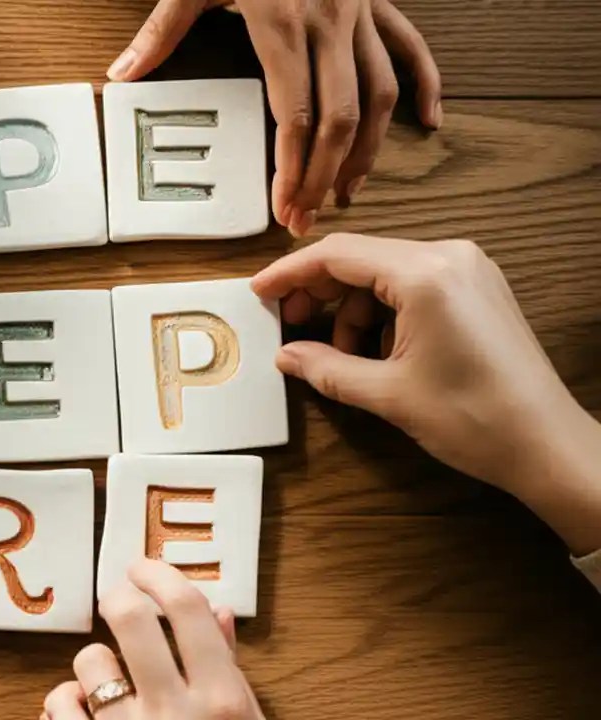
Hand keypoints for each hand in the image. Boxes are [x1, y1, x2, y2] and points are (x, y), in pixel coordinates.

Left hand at [43, 560, 263, 719]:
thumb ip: (229, 669)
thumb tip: (216, 611)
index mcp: (220, 702)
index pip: (186, 609)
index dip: (159, 575)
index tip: (144, 569)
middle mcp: (173, 714)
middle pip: (129, 618)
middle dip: (119, 597)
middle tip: (120, 599)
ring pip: (89, 662)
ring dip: (95, 666)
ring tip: (111, 685)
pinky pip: (57, 708)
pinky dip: (66, 705)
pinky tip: (84, 716)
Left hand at [108, 0, 440, 236]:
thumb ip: (161, 30)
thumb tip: (124, 74)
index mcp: (284, 24)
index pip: (295, 116)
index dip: (292, 170)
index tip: (285, 207)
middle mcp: (331, 23)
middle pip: (340, 119)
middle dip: (325, 175)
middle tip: (308, 217)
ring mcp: (360, 13)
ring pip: (380, 93)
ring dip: (369, 149)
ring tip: (349, 190)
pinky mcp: (378, 0)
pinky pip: (411, 46)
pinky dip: (425, 84)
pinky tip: (429, 121)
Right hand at [252, 233, 600, 554]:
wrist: (546, 444)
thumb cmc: (476, 418)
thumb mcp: (387, 393)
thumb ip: (326, 368)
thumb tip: (286, 355)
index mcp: (426, 274)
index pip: (338, 255)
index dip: (290, 273)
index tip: (259, 293)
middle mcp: (449, 257)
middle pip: (361, 258)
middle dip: (319, 292)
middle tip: (289, 326)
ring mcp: (468, 271)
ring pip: (385, 274)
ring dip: (352, 310)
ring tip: (341, 357)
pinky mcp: (477, 290)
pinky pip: (412, 285)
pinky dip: (384, 313)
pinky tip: (375, 352)